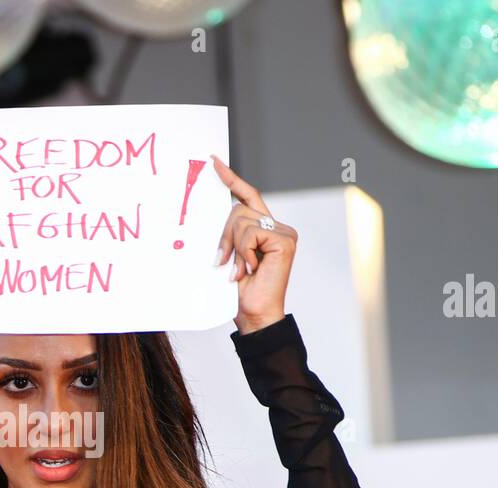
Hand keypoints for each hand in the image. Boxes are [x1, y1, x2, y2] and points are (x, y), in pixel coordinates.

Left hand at [211, 155, 297, 332]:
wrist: (254, 316)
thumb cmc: (240, 292)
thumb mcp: (228, 257)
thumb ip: (227, 235)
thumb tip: (212, 213)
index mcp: (264, 229)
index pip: (247, 196)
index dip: (231, 179)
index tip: (215, 162)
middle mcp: (277, 227)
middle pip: (238, 209)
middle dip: (224, 235)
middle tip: (222, 261)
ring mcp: (284, 233)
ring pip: (241, 220)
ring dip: (232, 247)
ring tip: (238, 270)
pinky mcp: (285, 240)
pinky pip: (250, 232)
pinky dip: (243, 251)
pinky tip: (250, 268)